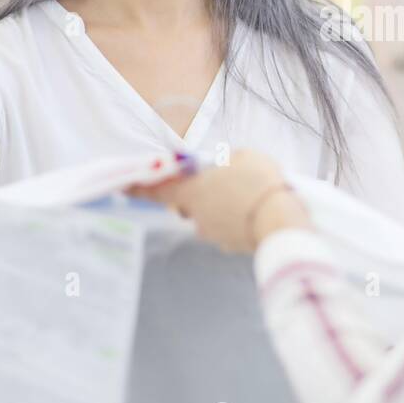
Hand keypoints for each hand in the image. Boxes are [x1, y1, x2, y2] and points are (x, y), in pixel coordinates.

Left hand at [126, 149, 311, 253]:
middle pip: (185, 203)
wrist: (282, 221)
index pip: (155, 190)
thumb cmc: (258, 182)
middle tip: (218, 180)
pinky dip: (236, 219)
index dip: (137, 187)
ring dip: (221, 206)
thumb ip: (225, 161)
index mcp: (190, 191)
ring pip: (209, 216)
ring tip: (248, 194)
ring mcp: (213, 234)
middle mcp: (195, 216)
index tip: (121, 185)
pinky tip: (255, 210)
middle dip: (196, 192)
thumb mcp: (242, 156)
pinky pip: (227, 227)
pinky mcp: (231, 245)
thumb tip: (224, 168)